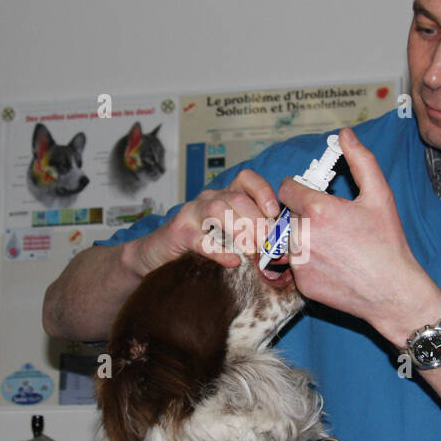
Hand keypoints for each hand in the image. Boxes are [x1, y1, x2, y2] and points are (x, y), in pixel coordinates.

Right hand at [124, 168, 279, 275]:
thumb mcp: (228, 235)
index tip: (274, 213)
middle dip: (257, 221)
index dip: (263, 192)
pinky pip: (200, 238)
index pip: (247, 179)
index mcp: (225, 196)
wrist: (158, 255)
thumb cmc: (200, 245)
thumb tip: (281, 246)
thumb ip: (251, 234)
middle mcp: (209, 199)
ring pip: (218, 210)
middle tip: (269, 244)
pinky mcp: (179, 233)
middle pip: (237, 199)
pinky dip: (218, 250)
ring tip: (253, 250)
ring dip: (240, 230)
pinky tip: (232, 261)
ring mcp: (192, 214)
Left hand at [277, 128, 440, 345]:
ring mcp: (299, 262)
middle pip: (288, 215)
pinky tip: (333, 266)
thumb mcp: (380, 195)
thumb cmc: (388, 242)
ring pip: (288, 241)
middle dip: (303, 216)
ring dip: (302, 240)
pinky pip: (295, 266)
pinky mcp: (301, 283)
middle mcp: (302, 235)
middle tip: (330, 224)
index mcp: (317, 209)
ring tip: (333, 246)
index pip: (286, 189)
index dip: (298, 189)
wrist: (393, 291)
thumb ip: (361, 160)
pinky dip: (308, 264)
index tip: (309, 194)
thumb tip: (346, 135)